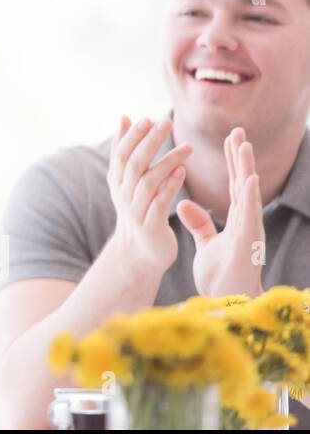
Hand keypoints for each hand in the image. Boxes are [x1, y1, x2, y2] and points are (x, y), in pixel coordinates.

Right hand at [105, 116, 190, 276]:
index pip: (120, 153)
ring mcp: (135, 210)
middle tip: (166, 123)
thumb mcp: (127, 179)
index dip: (132, 136)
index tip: (148, 119)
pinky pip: (160, 202)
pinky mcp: (150, 225)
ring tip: (188, 147)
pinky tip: (183, 171)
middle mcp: (122, 193)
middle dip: (149, 142)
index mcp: (117, 180)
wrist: (139, 252)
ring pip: (148, 181)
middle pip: (134, 163)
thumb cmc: (138, 208)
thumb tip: (123, 117)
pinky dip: (171, 186)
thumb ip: (126, 149)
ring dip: (167, 161)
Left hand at [177, 127, 265, 297]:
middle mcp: (245, 221)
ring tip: (245, 146)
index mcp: (235, 220)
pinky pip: (248, 217)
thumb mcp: (206, 244)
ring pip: (248, 195)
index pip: (233, 185)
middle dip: (241, 158)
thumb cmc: (221, 275)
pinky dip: (248, 197)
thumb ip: (199, 223)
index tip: (230, 139)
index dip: (232, 163)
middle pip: (242, 183)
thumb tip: (184, 203)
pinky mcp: (246, 243)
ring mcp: (248, 231)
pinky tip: (249, 179)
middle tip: (238, 131)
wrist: (226, 302)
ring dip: (247, 170)